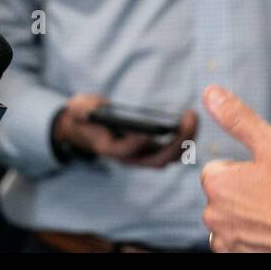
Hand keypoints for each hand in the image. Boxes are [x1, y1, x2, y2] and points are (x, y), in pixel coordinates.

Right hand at [55, 93, 196, 166]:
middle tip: (188, 119)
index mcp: (110, 148)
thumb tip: (88, 111)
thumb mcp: (78, 109)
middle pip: (156, 160)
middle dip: (175, 142)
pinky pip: (174, 149)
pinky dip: (185, 137)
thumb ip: (81, 110)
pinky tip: (190, 119)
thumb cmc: (86, 116)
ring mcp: (143, 155)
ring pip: (170, 157)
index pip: (124, 152)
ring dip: (185, 140)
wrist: (91, 128)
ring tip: (192, 117)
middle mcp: (130, 156)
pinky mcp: (153, 149)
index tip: (150, 132)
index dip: (136, 144)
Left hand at [200, 85, 270, 252]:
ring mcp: (227, 241)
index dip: (245, 169)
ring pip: (233, 220)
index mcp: (217, 183)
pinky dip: (256, 236)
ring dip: (249, 216)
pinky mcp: (240, 257)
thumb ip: (237, 117)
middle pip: (225, 196)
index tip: (267, 173)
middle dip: (245, 193)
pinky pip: (241, 242)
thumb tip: (211, 93)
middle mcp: (214, 216)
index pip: (219, 169)